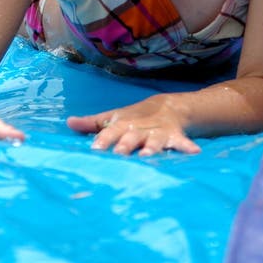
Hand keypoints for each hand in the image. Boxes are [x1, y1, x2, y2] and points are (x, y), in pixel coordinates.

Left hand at [67, 94, 200, 156]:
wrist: (169, 107)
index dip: (102, 140)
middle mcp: (139, 129)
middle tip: (119, 154)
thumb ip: (92, 123)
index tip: (94, 149)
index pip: (109, 132)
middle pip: (131, 137)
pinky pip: (181, 142)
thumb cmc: (134, 119)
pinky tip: (194, 153)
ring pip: (153, 140)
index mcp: (122, 124)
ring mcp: (157, 132)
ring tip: (148, 155)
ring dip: (152, 147)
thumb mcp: (114, 118)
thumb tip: (68, 122)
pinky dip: (187, 147)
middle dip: (125, 145)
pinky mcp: (174, 136)